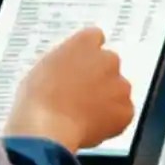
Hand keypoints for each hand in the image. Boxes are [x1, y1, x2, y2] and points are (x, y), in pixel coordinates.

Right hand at [4, 27, 133, 152]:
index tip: (81, 64)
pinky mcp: (126, 109)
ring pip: (117, 90)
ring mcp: (120, 84)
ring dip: (106, 99)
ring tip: (82, 115)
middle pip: (108, 65)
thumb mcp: (42, 68)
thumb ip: (62, 63)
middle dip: (98, 77)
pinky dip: (111, 121)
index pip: (94, 38)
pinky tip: (91, 126)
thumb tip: (64, 71)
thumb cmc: (38, 98)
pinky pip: (122, 113)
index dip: (87, 54)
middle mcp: (107, 58)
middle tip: (79, 95)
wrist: (48, 127)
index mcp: (84, 42)